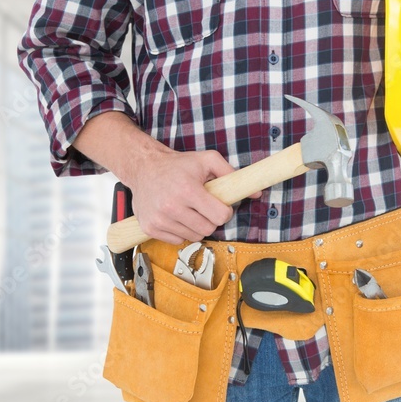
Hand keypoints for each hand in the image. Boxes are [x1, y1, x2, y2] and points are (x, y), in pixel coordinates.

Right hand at [122, 149, 259, 244]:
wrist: (144, 167)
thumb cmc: (178, 164)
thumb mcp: (207, 160)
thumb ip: (232, 174)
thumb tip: (256, 192)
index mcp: (187, 190)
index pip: (219, 216)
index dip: (224, 212)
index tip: (219, 205)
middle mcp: (171, 206)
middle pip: (208, 229)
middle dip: (211, 220)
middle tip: (204, 207)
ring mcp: (159, 219)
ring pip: (193, 237)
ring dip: (196, 226)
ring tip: (189, 210)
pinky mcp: (150, 228)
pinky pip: (177, 241)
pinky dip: (181, 231)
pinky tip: (176, 217)